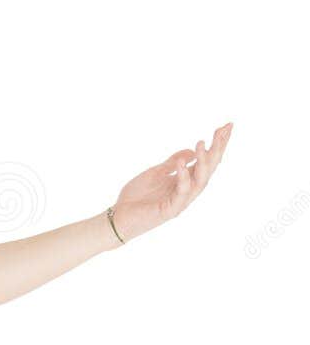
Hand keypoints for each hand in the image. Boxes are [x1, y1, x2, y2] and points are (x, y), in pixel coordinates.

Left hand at [110, 122, 232, 243]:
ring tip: (202, 143)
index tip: (226, 126)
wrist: (118, 218)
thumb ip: (172, 162)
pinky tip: (181, 163)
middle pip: (208, 169)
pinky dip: (183, 177)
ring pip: (200, 181)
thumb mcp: (155, 172)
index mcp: (183, 181)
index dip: (216, 145)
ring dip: (203, 162)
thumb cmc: (136, 197)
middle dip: (217, 149)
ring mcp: (180, 202)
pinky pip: (181, 192)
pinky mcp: (170, 210)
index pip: (205, 161)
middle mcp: (186, 191)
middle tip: (224, 130)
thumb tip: (191, 150)